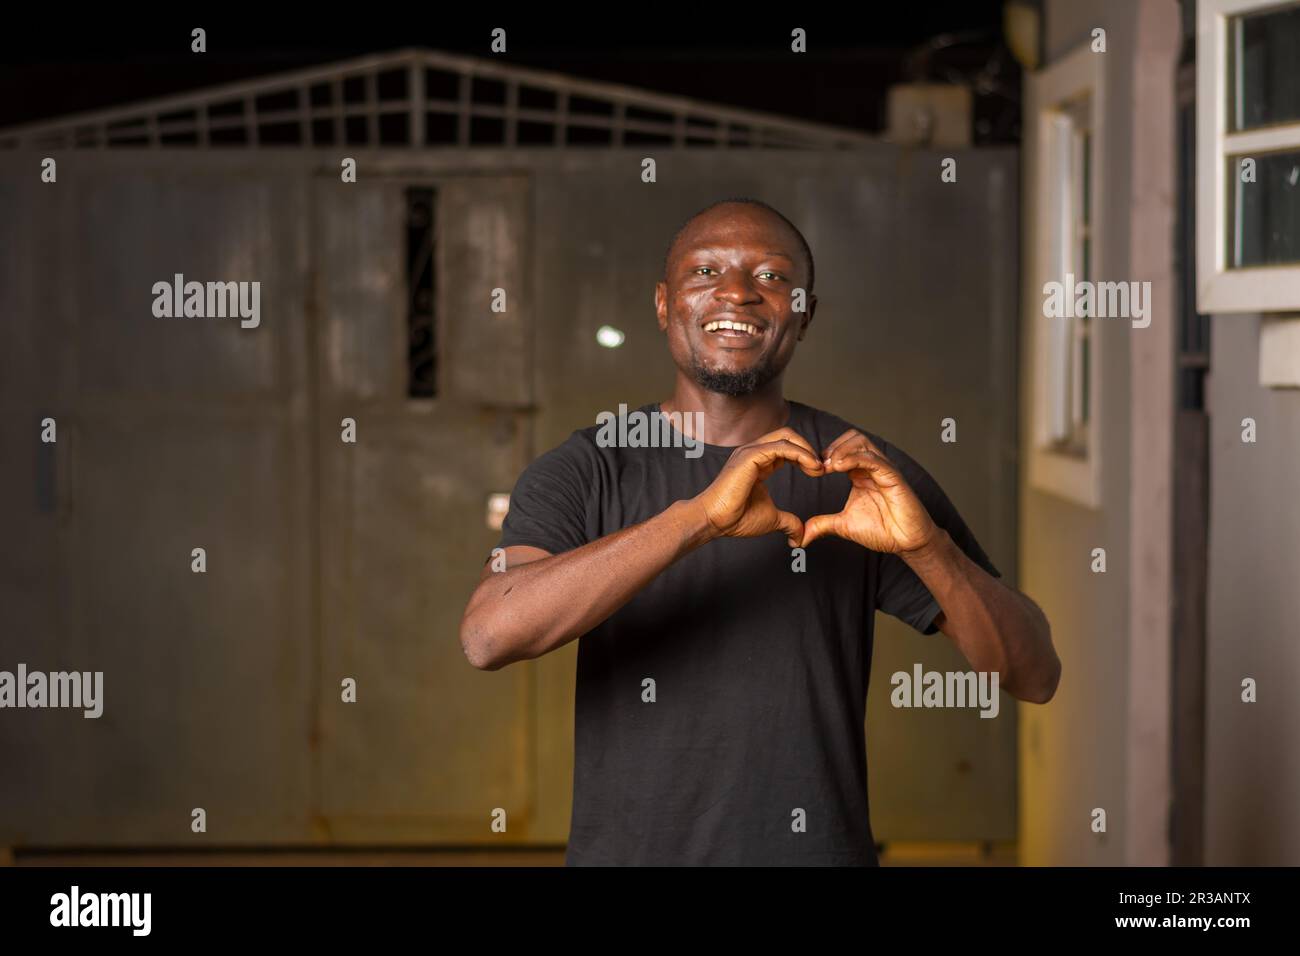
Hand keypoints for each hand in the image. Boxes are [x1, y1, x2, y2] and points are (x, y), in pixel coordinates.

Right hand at [693, 427, 824, 547]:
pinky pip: (782, 446)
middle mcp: (754, 452)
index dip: (806, 456)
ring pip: (787, 436)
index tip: (818, 472)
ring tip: (818, 468)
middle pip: (788, 435)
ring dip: (807, 450)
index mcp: (758, 462)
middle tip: (821, 468)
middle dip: (809, 448)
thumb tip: (799, 536)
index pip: (786, 447)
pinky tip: (811, 467)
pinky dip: (801, 454)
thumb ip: (788, 522)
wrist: (714, 521)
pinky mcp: (751, 456)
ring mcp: (751, 451)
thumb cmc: (735, 518)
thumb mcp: (771, 519)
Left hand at [799, 429, 937, 553]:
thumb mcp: (843, 525)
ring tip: (827, 466)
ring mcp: (883, 469)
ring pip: (861, 442)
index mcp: (860, 473)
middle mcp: (872, 467)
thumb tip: (800, 538)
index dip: (823, 455)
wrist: (907, 542)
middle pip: (851, 438)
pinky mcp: (893, 476)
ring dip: (840, 449)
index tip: (809, 470)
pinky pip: (873, 458)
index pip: (841, 449)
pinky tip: (839, 467)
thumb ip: (822, 525)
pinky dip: (854, 458)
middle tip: (818, 466)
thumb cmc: (882, 530)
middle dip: (831, 447)